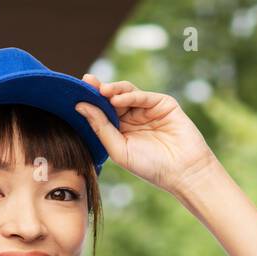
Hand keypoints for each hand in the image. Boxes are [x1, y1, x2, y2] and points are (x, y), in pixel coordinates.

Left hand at [74, 75, 218, 196]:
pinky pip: (143, 96)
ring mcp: (148, 110)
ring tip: (102, 91)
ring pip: (126, 93)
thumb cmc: (150, 166)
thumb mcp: (119, 149)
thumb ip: (100, 128)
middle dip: (99, 91)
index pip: (102, 112)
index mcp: (120, 131)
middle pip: (112, 99)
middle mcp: (133, 118)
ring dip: (113, 90)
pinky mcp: (163, 104)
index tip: (74, 93)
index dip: (90, 102)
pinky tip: (117, 100)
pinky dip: (129, 96)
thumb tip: (80, 106)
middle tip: (86, 83)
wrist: (183, 171)